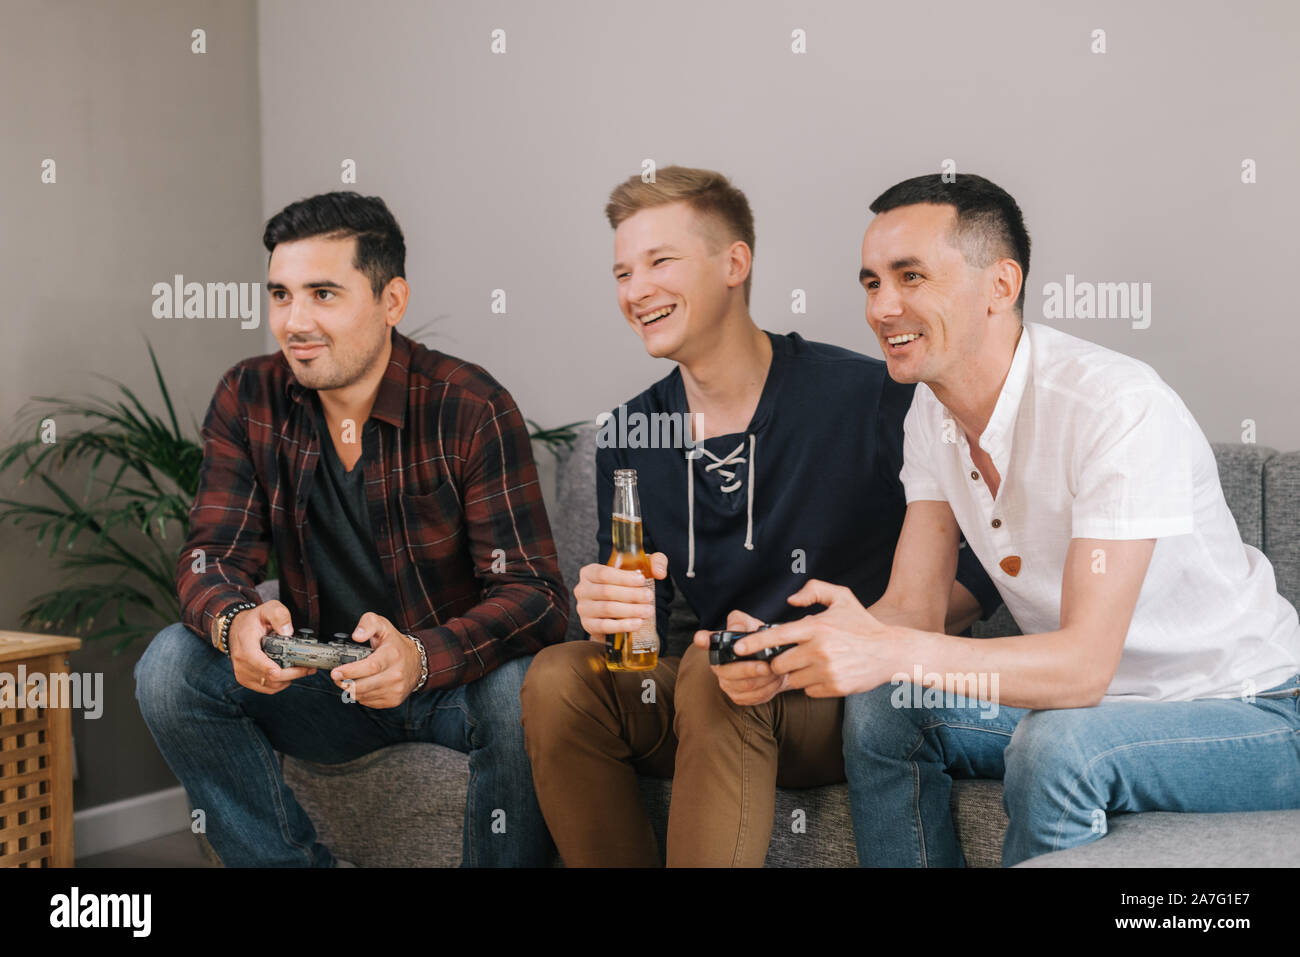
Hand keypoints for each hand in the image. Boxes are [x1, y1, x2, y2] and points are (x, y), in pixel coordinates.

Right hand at [228, 600, 316, 693]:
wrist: (237, 628)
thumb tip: (287, 631)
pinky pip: (268, 688)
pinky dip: (281, 684)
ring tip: (302, 669)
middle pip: (269, 676)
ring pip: (270, 685)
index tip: (285, 670)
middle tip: (308, 668)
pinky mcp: (247, 680)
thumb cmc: (253, 620)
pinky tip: (289, 674)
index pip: (256, 661)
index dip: (272, 668)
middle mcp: (241, 661)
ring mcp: (243, 673)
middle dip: (292, 673)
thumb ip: (279, 615)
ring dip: (289, 679)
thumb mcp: (268, 609)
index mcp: (245, 644)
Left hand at [329, 612, 422, 707]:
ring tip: (348, 681)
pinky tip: (362, 686)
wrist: (417, 661)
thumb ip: (367, 624)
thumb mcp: (382, 625)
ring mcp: (396, 688)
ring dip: (351, 690)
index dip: (350, 671)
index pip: (370, 667)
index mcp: (392, 654)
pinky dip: (361, 696)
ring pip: (364, 695)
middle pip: (364, 685)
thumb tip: (357, 635)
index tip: (336, 672)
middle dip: (345, 683)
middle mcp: (396, 673)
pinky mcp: (394, 700)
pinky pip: (369, 702)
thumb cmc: (395, 644)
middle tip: (337, 677)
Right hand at [573, 553, 666, 640]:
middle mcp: (582, 589)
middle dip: (631, 594)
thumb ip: (655, 562)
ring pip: (607, 608)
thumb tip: (660, 572)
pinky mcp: (588, 625)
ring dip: (630, 610)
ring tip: (648, 610)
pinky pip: (604, 626)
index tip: (642, 580)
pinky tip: (637, 623)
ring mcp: (583, 608)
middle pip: (606, 591)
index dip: (623, 577)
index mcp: (589, 572)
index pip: (603, 573)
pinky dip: (622, 625)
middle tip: (649, 597)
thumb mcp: (641, 568)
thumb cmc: (628, 585)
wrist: (617, 610)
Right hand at [692, 609, 787, 706]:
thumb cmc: (757, 641)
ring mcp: (727, 683)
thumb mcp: (750, 625)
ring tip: (777, 670)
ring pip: (746, 686)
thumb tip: (735, 629)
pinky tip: (776, 679)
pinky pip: (754, 696)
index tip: (702, 638)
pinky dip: (769, 689)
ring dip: (764, 679)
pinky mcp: (739, 697)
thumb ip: (740, 623)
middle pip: (729, 671)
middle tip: (767, 666)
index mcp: (718, 645)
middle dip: (750, 669)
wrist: (773, 660)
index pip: (705, 640)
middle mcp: (718, 666)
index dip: (703, 640)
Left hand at [727, 580, 898, 697]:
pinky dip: (812, 685)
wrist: (890, 651)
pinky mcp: (834, 688)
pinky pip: (808, 691)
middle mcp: (819, 650)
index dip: (754, 643)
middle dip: (781, 661)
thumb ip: (814, 590)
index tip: (738, 649)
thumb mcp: (842, 597)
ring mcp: (826, 671)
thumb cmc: (862, 624)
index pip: (777, 636)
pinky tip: (827, 673)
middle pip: (779, 663)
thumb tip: (790, 601)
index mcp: (817, 627)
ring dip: (797, 673)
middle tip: (794, 655)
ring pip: (792, 679)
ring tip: (815, 663)